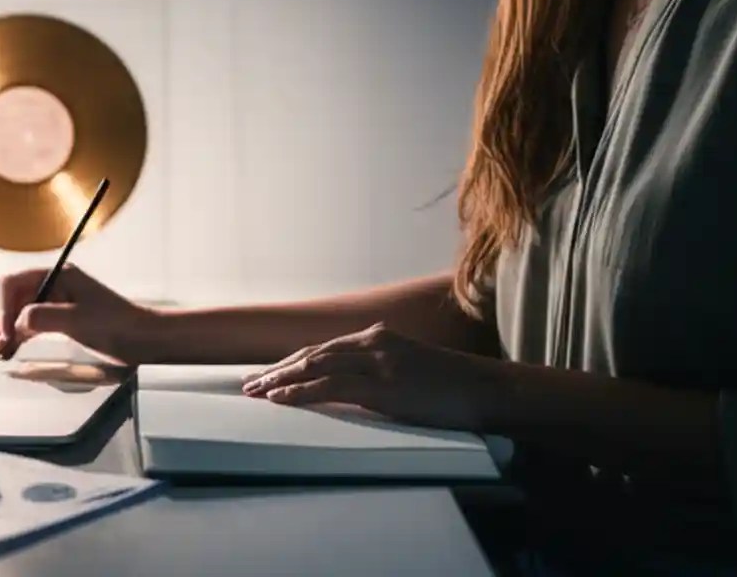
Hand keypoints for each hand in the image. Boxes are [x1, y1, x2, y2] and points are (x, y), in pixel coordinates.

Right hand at [0, 264, 156, 362]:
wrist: (142, 340)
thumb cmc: (118, 324)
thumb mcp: (80, 320)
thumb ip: (46, 317)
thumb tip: (18, 321)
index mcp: (58, 276)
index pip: (14, 284)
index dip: (2, 307)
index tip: (4, 333)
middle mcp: (52, 285)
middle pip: (11, 298)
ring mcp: (54, 303)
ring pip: (16, 313)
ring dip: (1, 329)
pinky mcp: (58, 320)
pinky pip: (27, 325)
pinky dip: (13, 335)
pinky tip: (0, 344)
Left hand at [241, 323, 504, 431]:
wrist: (488, 389)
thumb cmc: (452, 386)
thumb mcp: (409, 369)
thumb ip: (379, 371)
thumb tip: (350, 386)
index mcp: (378, 337)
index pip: (323, 349)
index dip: (291, 361)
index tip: (267, 373)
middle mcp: (373, 343)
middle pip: (312, 354)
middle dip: (277, 369)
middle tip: (248, 385)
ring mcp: (378, 362)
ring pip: (314, 367)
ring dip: (279, 380)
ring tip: (255, 393)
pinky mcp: (383, 386)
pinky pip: (330, 388)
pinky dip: (299, 392)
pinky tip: (279, 399)